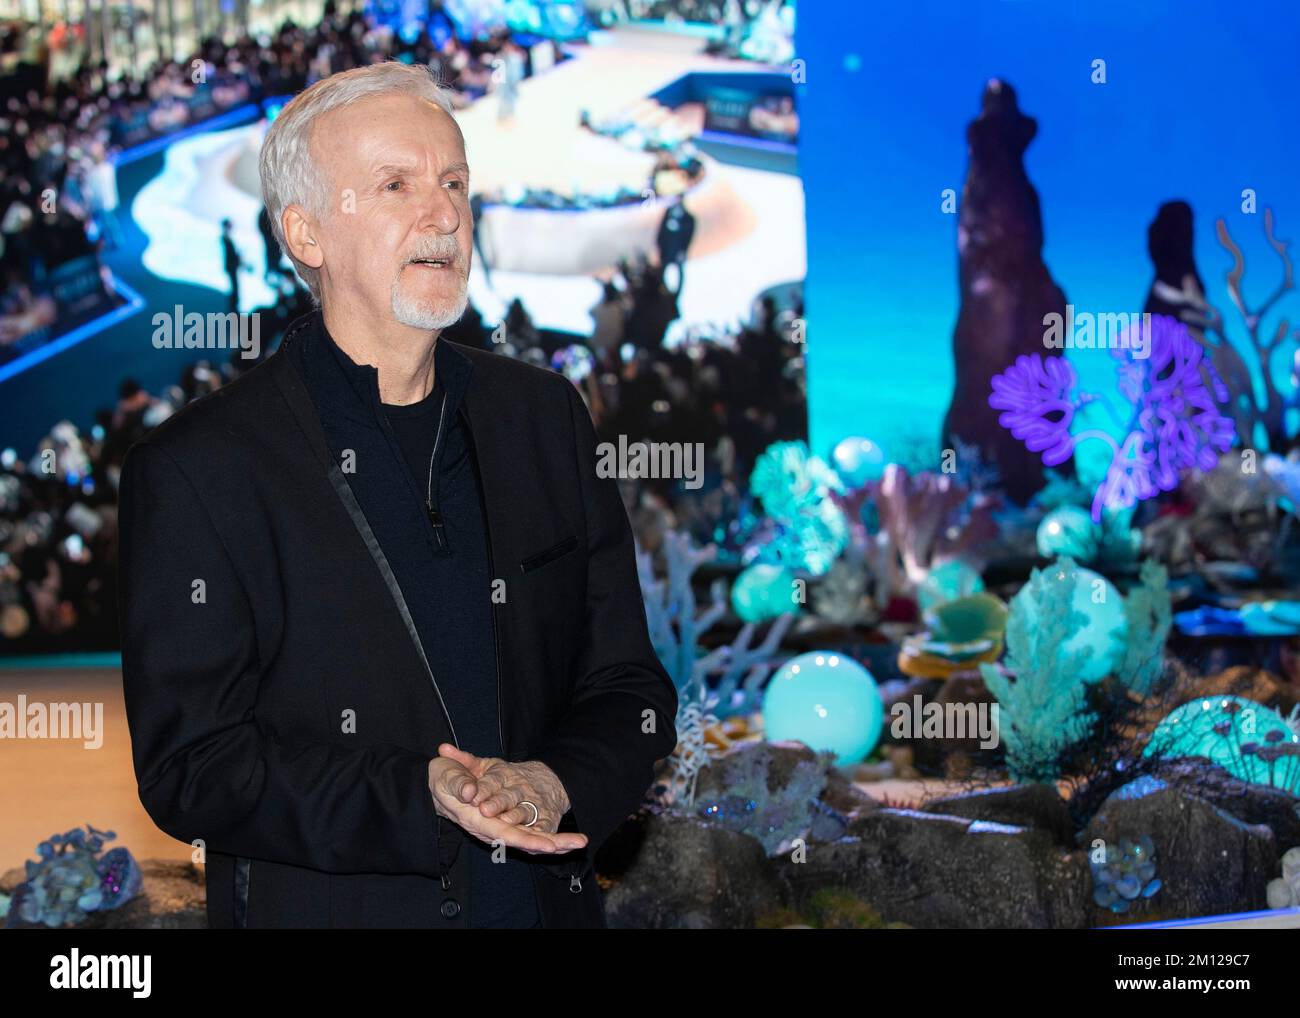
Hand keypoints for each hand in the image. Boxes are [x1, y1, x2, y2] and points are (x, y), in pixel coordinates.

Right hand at [427, 752, 585, 854]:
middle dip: (552, 844)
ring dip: (555, 842)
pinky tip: (564, 840)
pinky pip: (528, 831)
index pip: (507, 834)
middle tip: (578, 844)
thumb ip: (459, 783)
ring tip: (579, 843)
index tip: (550, 845)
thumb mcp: (446, 777)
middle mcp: (489, 827)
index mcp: (477, 819)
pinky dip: (546, 836)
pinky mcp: (503, 821)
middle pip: (524, 841)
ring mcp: (497, 825)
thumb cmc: (442, 779)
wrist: (437, 782)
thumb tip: (470, 792)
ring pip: (529, 838)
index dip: (529, 841)